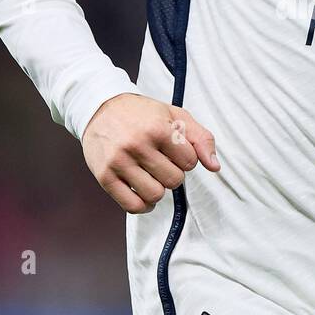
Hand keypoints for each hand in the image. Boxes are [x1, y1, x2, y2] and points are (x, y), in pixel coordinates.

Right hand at [81, 93, 219, 213]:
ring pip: (154, 195)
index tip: (174, 151)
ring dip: (158, 189)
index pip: (189, 162)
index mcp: (157, 128)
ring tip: (152, 176)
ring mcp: (118, 162)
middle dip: (173, 174)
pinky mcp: (104, 177)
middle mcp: (136, 145)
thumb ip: (201, 138)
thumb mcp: (175, 115)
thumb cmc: (142, 114)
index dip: (186, 158)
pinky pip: (132, 206)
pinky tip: (144, 194)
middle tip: (162, 162)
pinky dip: (143, 205)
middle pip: (174, 180)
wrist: (99, 108)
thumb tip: (215, 167)